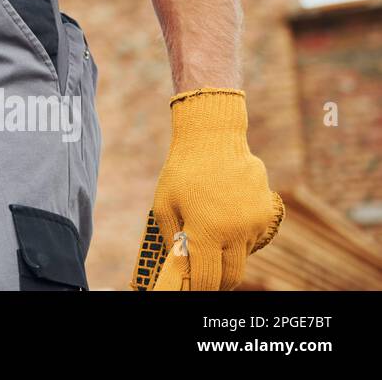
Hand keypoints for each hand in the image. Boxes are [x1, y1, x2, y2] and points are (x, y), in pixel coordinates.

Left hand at [130, 89, 283, 290]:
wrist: (213, 139)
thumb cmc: (182, 172)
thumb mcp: (163, 205)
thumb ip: (172, 240)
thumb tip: (180, 266)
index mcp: (207, 231)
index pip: (207, 279)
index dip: (199, 289)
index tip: (191, 290)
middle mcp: (236, 231)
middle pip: (232, 276)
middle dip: (218, 282)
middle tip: (204, 277)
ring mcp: (255, 223)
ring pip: (243, 256)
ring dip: (228, 255)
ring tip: (211, 231)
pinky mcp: (266, 213)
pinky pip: (253, 236)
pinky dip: (239, 236)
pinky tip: (225, 214)